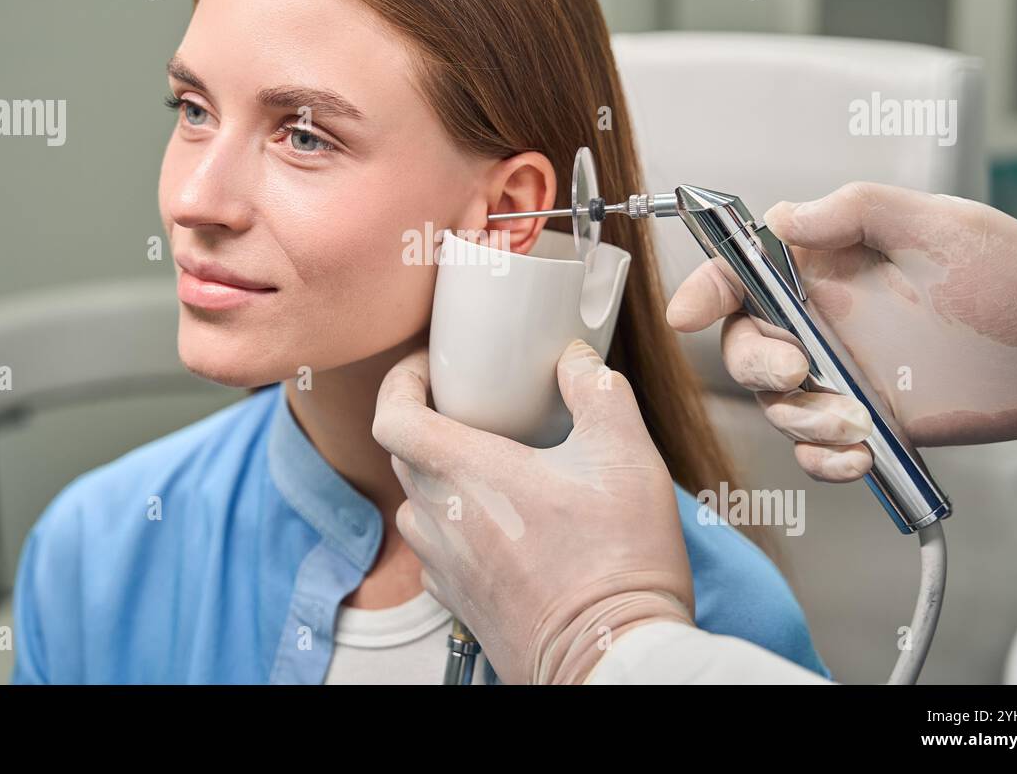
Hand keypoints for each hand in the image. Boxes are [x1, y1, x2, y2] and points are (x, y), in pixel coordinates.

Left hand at [373, 339, 693, 684]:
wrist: (614, 657)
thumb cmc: (618, 561)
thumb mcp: (626, 458)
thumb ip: (597, 392)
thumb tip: (574, 359)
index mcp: (465, 475)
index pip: (391, 415)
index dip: (400, 381)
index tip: (429, 368)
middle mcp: (440, 520)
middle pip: (403, 454)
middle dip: (428, 420)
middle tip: (472, 406)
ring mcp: (445, 566)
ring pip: (416, 503)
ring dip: (439, 475)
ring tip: (490, 464)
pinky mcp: (459, 601)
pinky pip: (437, 548)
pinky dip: (454, 524)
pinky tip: (501, 523)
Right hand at [667, 181, 1016, 481]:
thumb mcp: (939, 223)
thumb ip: (856, 209)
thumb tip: (784, 217)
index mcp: (828, 265)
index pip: (745, 273)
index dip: (706, 290)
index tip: (688, 314)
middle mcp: (826, 320)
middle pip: (746, 346)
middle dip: (756, 364)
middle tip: (800, 370)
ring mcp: (846, 375)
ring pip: (778, 405)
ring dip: (799, 420)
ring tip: (855, 422)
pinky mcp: (871, 423)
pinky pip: (817, 450)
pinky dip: (822, 460)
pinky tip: (858, 455)